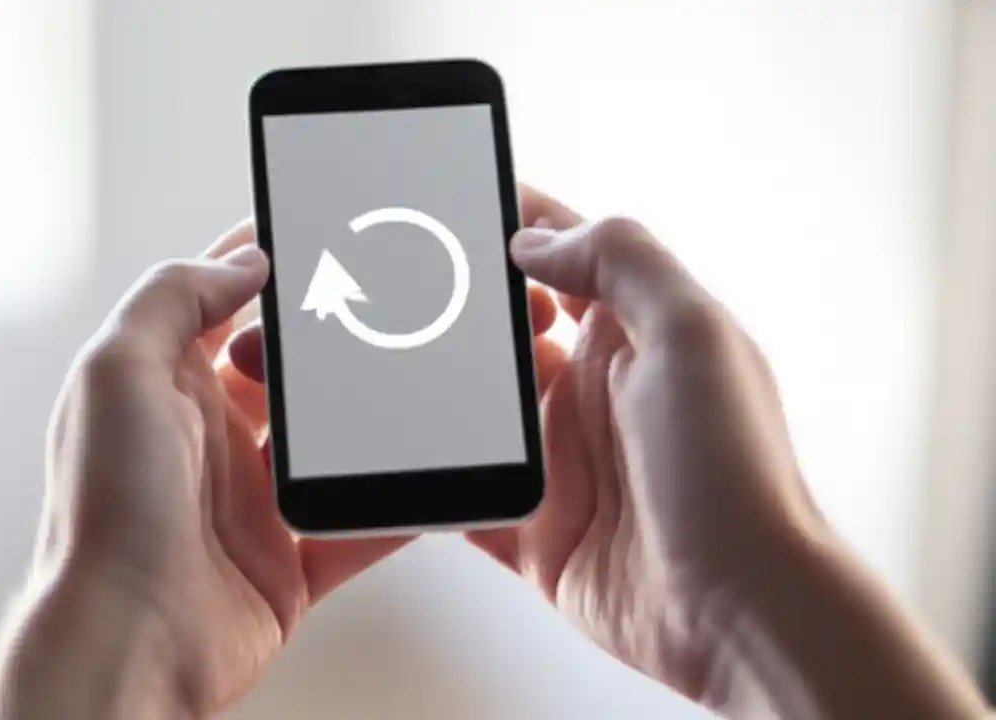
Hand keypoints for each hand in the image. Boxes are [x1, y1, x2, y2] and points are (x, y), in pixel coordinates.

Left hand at [0, 224, 409, 718]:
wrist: (129, 640)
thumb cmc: (106, 510)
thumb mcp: (117, 371)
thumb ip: (173, 297)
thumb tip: (245, 259)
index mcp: (164, 386)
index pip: (220, 303)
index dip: (262, 264)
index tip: (314, 233)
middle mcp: (208, 438)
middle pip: (284, 372)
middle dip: (326, 343)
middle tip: (381, 311)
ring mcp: (250, 502)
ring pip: (327, 447)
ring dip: (366, 423)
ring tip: (416, 389)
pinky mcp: (287, 564)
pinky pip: (356, 527)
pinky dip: (392, 508)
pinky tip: (425, 484)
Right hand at [468, 186, 987, 718]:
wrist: (739, 612)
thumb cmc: (735, 475)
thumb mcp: (692, 336)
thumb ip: (622, 262)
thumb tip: (536, 239)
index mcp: (636, 335)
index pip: (565, 256)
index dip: (516, 224)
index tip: (458, 204)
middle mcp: (596, 392)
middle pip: (508, 331)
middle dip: (464, 313)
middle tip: (415, 301)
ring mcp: (566, 462)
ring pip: (481, 412)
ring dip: (447, 399)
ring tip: (402, 380)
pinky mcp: (538, 530)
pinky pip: (470, 497)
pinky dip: (441, 485)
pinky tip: (415, 469)